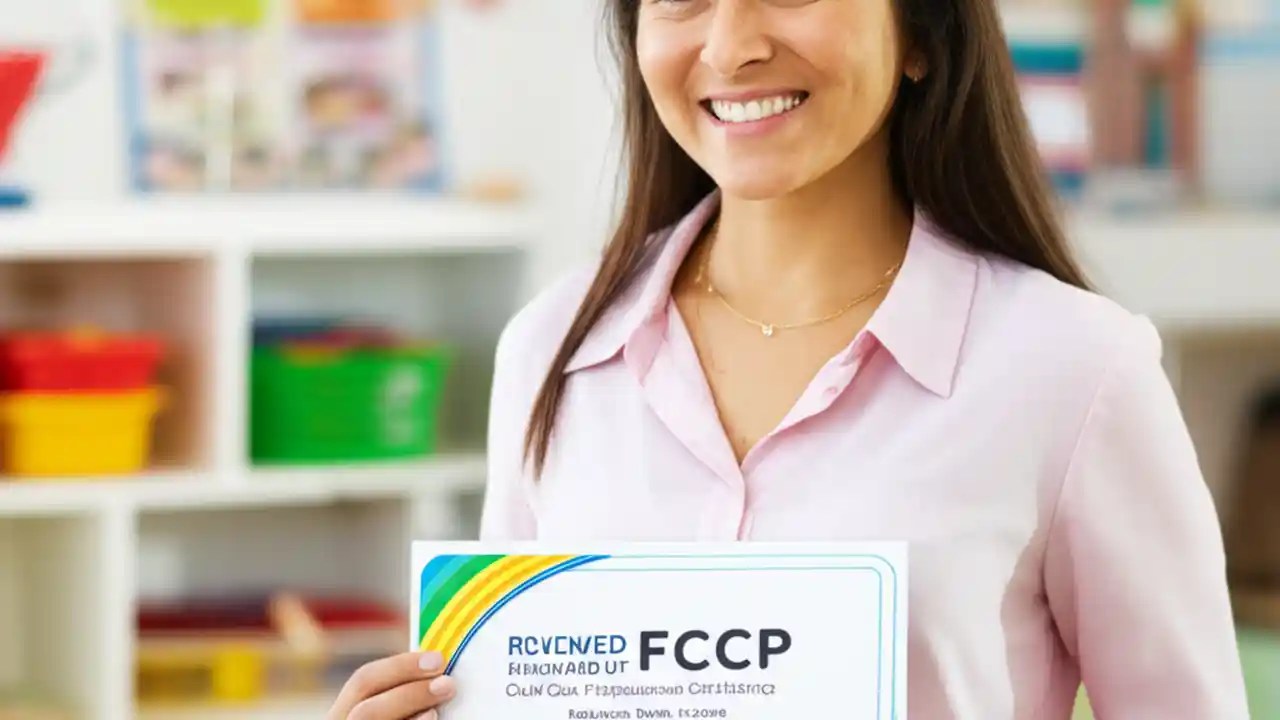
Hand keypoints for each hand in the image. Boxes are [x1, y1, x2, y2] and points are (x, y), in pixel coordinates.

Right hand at [327, 651, 456, 719]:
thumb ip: (397, 698)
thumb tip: (437, 673)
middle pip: (366, 711)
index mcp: (340, 715)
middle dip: (409, 693)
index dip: (401, 666)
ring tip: (436, 712)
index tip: (438, 659)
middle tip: (448, 684)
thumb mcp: (384, 712)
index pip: (362, 681)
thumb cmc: (390, 719)